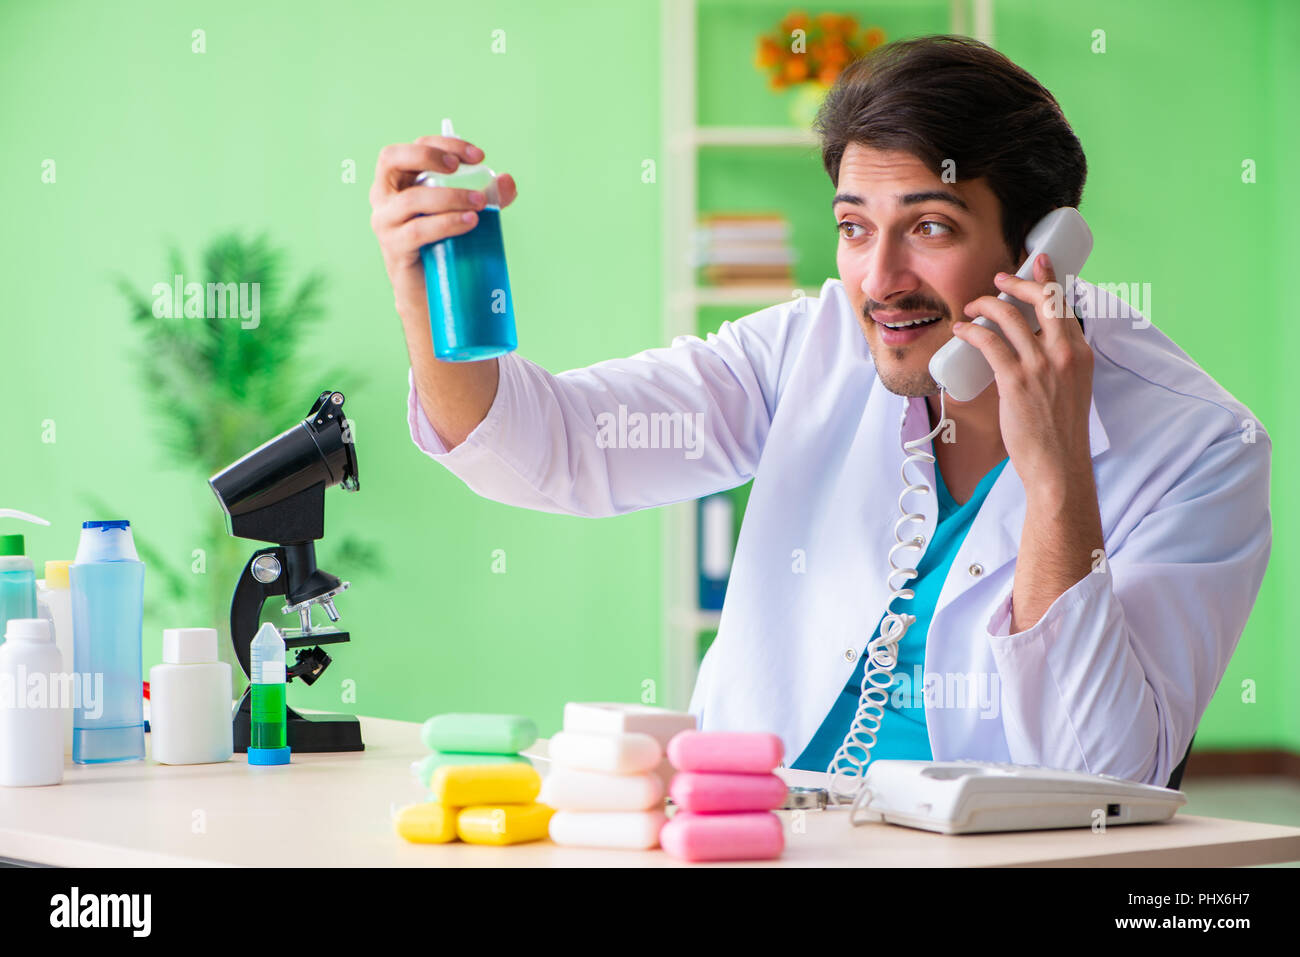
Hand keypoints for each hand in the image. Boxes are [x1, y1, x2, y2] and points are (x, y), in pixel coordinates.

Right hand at [369, 136, 518, 333]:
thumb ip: (486, 195)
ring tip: (480, 203)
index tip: (478, 156)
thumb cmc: (444, 244)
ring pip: (411, 199)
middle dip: (429, 156)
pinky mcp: (393, 248)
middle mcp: (384, 196)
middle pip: (391, 159)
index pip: (414, 147)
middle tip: (462, 167)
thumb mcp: (464, 212)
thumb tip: (507, 181)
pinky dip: (445, 223)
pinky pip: (417, 231)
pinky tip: (469, 222)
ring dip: (449, 196)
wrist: (428, 292)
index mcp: (399, 179)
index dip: (444, 144)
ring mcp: (384, 222)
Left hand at [951, 253, 1095, 499]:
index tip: (1038, 262)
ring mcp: (1040, 366)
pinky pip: (989, 342)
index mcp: (1081, 353)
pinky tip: (962, 330)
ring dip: (986, 304)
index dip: (1049, 279)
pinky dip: (972, 330)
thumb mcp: (1071, 387)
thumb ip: (1057, 364)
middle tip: (999, 279)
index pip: (1065, 304)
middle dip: (1017, 281)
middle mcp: (1064, 353)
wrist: (1058, 465)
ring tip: (972, 307)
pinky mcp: (1016, 381)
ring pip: (1009, 316)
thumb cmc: (1059, 432)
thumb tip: (1027, 349)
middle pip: (1042, 299)